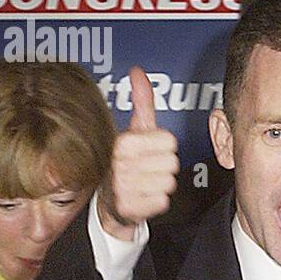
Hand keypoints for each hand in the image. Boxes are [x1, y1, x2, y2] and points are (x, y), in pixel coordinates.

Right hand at [97, 67, 179, 239]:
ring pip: (169, 182)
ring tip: (143, 181)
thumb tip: (138, 71)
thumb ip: (141, 101)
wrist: (108, 200)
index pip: (170, 141)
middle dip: (162, 165)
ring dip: (160, 183)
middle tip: (146, 167)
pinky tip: (142, 196)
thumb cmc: (125, 160)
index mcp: (123, 142)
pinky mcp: (128, 209)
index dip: (163, 146)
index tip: (148, 150)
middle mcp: (120, 164)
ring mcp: (123, 188)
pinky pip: (163, 201)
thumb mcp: (133, 129)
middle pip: (172, 162)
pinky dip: (156, 201)